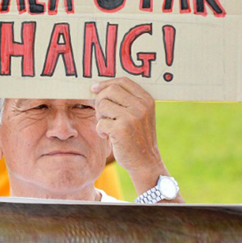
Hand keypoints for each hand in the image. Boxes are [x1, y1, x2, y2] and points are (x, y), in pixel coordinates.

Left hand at [91, 78, 168, 194]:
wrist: (145, 161)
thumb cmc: (137, 136)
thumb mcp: (139, 114)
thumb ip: (126, 100)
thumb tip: (97, 86)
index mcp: (146, 99)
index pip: (122, 81)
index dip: (106, 83)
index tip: (95, 88)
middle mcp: (141, 106)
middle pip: (110, 90)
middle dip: (100, 100)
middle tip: (101, 114)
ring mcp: (132, 117)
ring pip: (102, 105)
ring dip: (99, 116)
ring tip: (106, 126)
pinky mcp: (121, 129)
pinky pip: (100, 123)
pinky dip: (100, 130)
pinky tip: (108, 137)